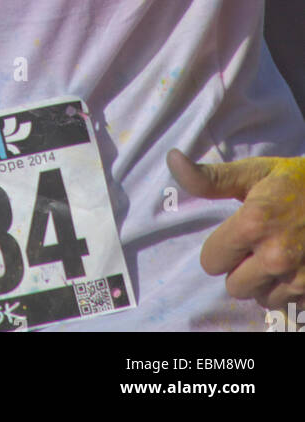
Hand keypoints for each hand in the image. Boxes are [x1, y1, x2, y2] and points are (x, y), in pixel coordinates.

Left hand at [167, 148, 304, 311]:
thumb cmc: (292, 181)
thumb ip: (209, 177)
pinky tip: (294, 266)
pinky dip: (287, 290)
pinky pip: (288, 304)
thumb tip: (171, 159)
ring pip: (261, 298)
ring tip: (275, 255)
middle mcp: (274, 255)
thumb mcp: (251, 173)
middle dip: (240, 268)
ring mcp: (298, 277)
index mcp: (252, 224)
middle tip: (256, 246)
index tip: (235, 235)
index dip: (219, 248)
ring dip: (263, 282)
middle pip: (234, 286)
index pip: (210, 262)